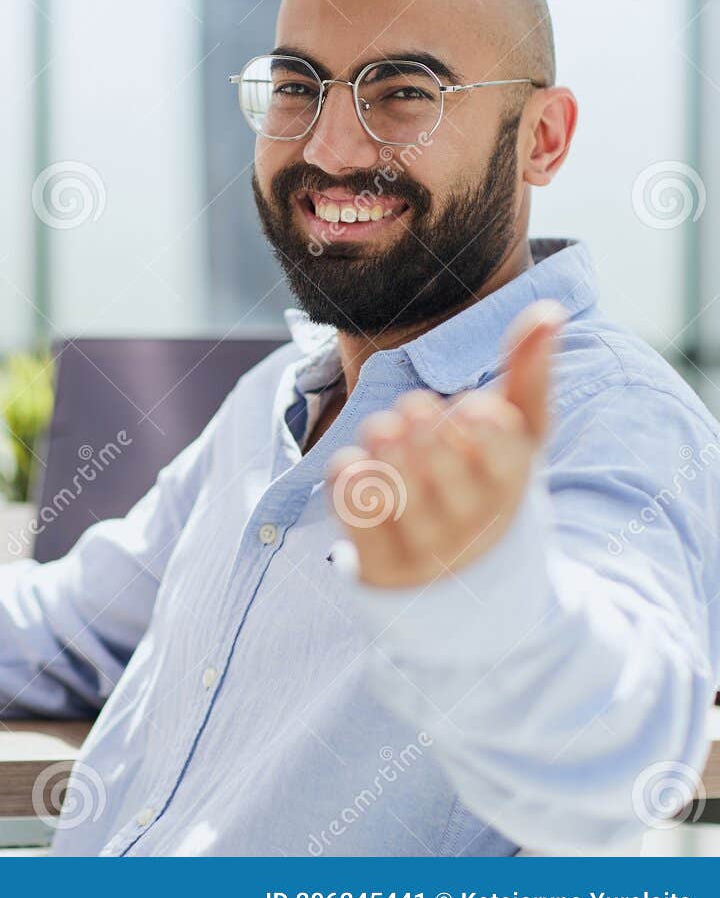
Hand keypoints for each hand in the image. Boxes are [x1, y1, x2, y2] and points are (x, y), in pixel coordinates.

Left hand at [326, 300, 564, 587]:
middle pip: (439, 463)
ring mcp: (427, 552)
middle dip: (419, 427)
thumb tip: (547, 310)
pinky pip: (358, 521)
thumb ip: (529, 375)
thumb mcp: (518, 437)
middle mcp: (473, 524)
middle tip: (411, 412)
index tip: (469, 410)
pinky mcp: (384, 570)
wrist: (469, 587)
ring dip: (382, 448)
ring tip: (382, 430)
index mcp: (513, 486)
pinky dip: (350, 483)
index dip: (479, 424)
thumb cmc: (489, 484)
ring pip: (396, 490)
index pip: (501, 451)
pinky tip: (350, 462)